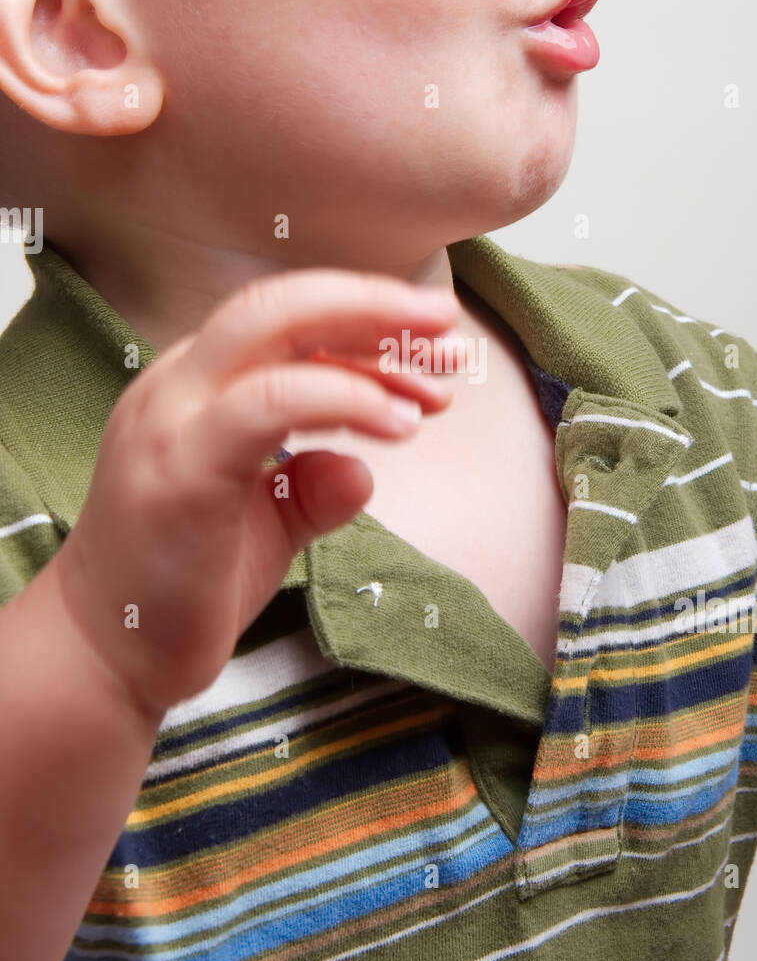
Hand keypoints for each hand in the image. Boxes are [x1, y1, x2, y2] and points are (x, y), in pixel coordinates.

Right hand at [54, 269, 459, 719]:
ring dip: (369, 345)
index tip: (435, 350)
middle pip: (280, 304)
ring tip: (438, 385)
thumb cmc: (181, 586)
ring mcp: (172, 421)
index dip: (366, 323)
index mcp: (194, 386)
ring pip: (272, 331)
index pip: (285, 322)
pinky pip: (269, 402)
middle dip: (374, 303)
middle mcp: (177, 386)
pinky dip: (343, 398)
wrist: (103, 657)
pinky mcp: (183, 470)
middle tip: (448, 325)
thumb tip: (365, 467)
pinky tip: (398, 425)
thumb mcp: (265, 523)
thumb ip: (311, 486)